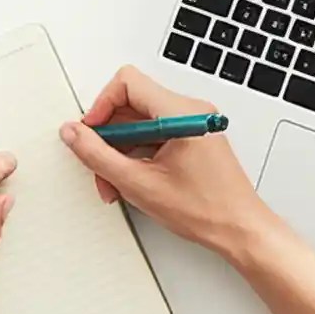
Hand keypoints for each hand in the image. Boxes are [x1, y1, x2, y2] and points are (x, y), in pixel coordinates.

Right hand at [59, 66, 279, 255]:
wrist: (240, 230)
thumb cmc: (208, 210)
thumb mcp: (139, 184)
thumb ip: (98, 155)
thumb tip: (74, 134)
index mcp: (181, 113)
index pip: (127, 83)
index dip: (101, 106)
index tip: (90, 132)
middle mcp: (190, 111)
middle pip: (130, 104)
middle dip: (108, 137)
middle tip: (100, 165)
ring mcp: (192, 124)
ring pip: (139, 123)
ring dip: (120, 151)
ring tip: (116, 183)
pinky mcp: (192, 138)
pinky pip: (153, 135)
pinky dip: (136, 156)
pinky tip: (134, 181)